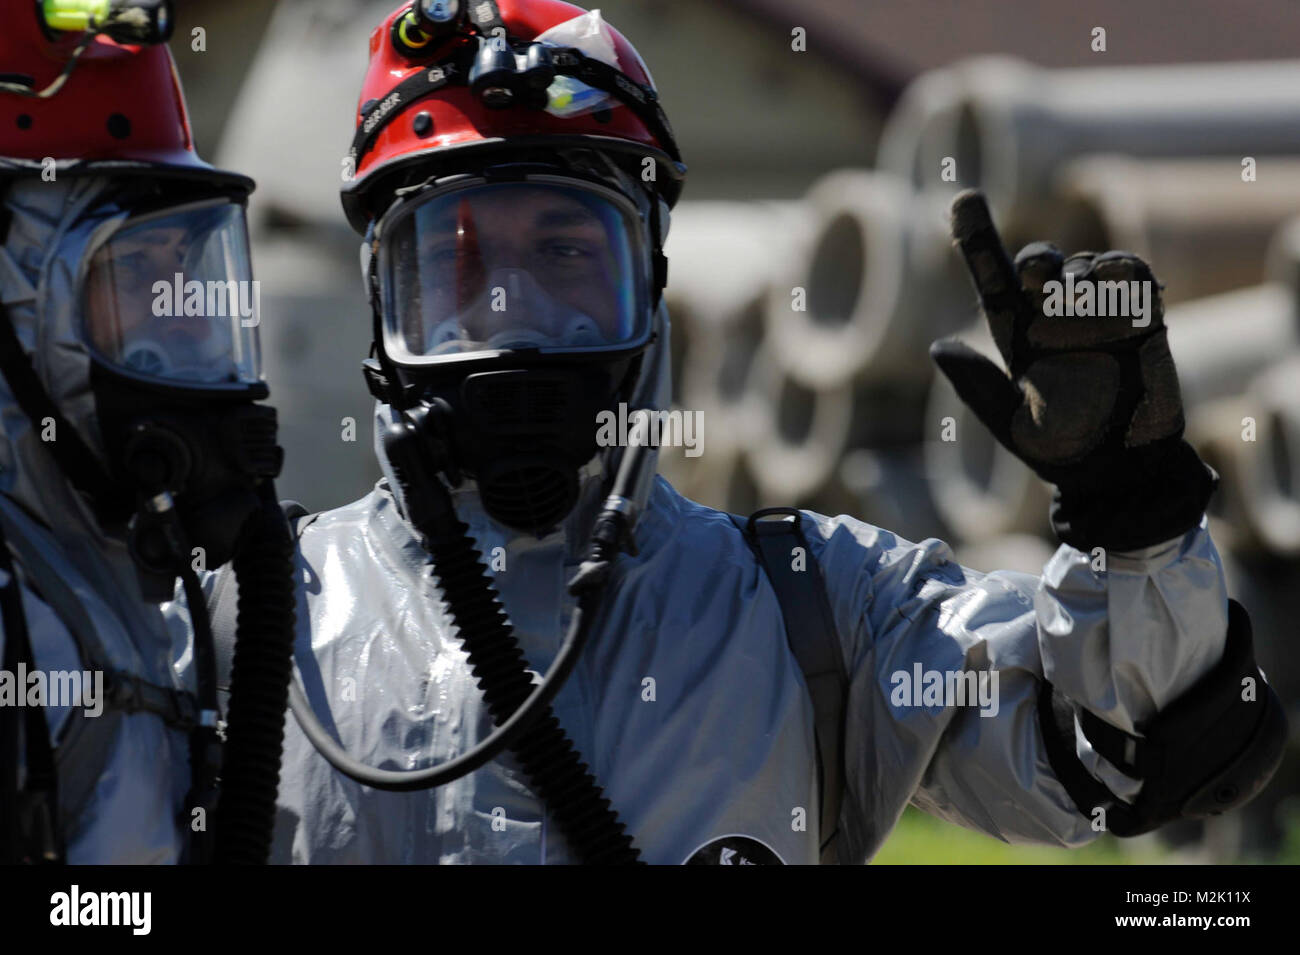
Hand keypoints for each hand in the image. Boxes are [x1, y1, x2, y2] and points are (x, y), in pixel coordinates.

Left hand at [930, 190, 1215, 550]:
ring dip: (1079, 271)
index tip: (964, 196)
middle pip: (1037, 264)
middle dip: (1036, 258)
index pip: (992, 281)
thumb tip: (937, 346)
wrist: (1124, 473)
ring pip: (1084, 265)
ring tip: (1079, 300)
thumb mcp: (1013, 427)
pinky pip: (1132, 276)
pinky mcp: (1142, 319)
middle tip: (1039, 272)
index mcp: (1016, 339)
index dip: (977, 239)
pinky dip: (1125, 271)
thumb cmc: (1063, 454)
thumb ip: (979, 387)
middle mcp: (1053, 320)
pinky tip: (1119, 288)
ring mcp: (1098, 316)